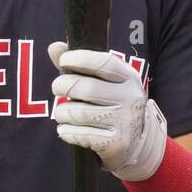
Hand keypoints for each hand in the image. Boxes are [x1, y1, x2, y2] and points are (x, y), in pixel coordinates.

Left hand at [48, 41, 167, 181]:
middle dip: (63, 86)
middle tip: (57, 88)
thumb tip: (54, 47)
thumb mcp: (104, 83)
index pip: (104, 63)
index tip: (64, 60)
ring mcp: (124, 122)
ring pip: (78, 113)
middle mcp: (130, 98)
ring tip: (62, 112)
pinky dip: (66, 131)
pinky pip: (79, 135)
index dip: (79, 59)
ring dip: (62, 112)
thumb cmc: (112, 105)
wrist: (137, 144)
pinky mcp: (115, 144)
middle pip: (86, 88)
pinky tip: (67, 128)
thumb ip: (79, 66)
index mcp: (129, 78)